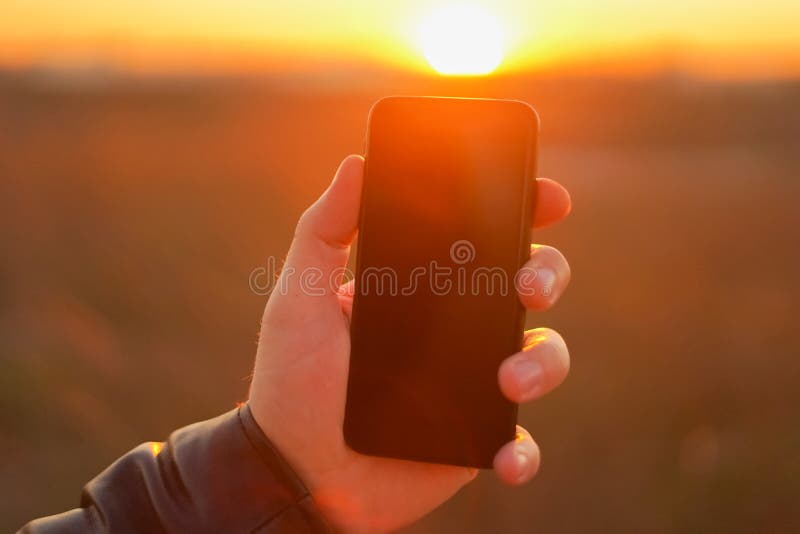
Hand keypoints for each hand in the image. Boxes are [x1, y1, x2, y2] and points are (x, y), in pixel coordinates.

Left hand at [249, 155, 571, 532]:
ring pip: (542, 355)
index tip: (546, 195)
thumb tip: (356, 162)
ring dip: (543, 361)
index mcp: (423, 288)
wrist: (292, 472)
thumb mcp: (299, 299)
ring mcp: (473, 383)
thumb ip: (323, 231)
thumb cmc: (292, 381)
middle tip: (527, 283)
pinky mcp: (476, 438)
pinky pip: (519, 440)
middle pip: (527, 284)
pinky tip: (505, 457)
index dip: (523, 210)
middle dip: (548, 272)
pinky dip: (523, 451)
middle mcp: (458, 329)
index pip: (483, 237)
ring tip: (507, 380)